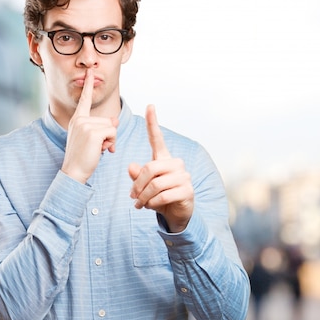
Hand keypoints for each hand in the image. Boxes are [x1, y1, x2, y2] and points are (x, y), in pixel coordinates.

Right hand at [61, 69, 118, 183]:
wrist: (74, 171)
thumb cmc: (83, 157)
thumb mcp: (92, 139)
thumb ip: (101, 127)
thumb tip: (115, 119)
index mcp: (77, 119)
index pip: (85, 100)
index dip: (88, 85)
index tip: (90, 72)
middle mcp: (80, 119)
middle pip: (108, 120)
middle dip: (108, 135)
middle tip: (98, 147)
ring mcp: (85, 125)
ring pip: (112, 126)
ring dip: (110, 140)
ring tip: (98, 149)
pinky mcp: (93, 132)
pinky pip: (112, 132)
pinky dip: (111, 143)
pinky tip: (101, 150)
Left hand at [128, 105, 193, 232]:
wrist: (177, 214)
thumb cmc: (160, 196)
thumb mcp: (144, 186)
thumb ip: (137, 176)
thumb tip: (132, 167)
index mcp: (164, 159)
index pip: (157, 139)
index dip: (153, 123)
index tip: (150, 106)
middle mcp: (176, 164)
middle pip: (150, 168)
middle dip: (137, 185)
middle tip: (132, 196)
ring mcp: (184, 176)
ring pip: (155, 184)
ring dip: (143, 197)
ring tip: (139, 204)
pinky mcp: (187, 190)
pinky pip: (163, 195)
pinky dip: (152, 203)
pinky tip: (150, 207)